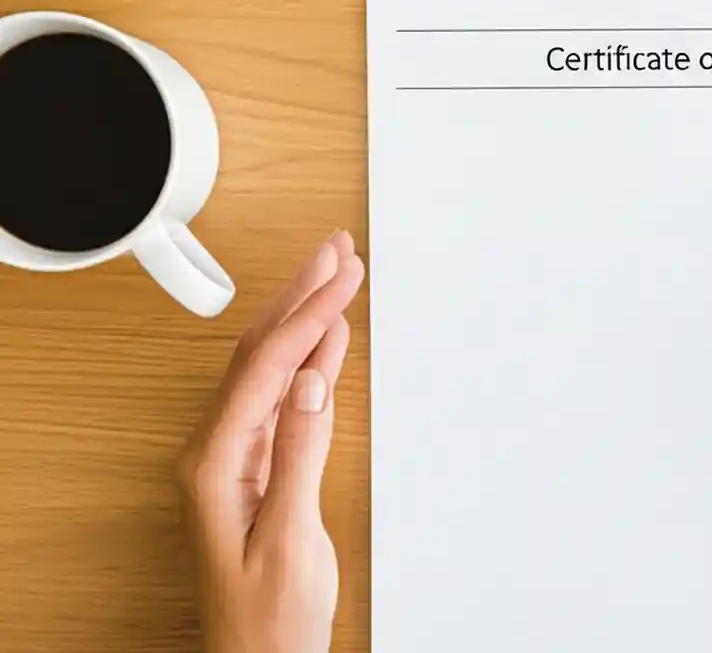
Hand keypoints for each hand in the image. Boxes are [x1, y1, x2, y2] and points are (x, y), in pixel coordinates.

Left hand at [176, 231, 364, 652]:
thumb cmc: (267, 617)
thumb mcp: (288, 537)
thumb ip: (297, 454)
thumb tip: (309, 381)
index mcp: (215, 462)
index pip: (265, 367)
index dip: (308, 316)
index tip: (343, 278)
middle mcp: (216, 450)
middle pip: (259, 351)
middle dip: (300, 294)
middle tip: (337, 250)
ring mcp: (234, 457)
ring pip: (268, 365)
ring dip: (302, 316)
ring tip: (334, 274)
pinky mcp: (255, 467)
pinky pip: (279, 395)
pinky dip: (307, 360)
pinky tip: (327, 339)